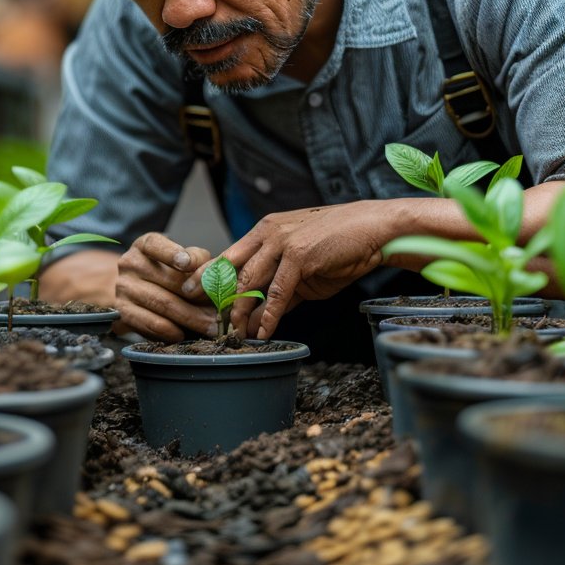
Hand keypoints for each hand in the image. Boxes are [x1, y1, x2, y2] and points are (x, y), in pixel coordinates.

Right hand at [114, 232, 214, 340]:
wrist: (137, 290)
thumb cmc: (168, 272)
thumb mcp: (182, 258)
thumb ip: (198, 261)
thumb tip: (214, 278)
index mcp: (145, 245)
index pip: (155, 245)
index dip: (172, 254)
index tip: (189, 264)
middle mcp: (130, 263)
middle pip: (167, 280)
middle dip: (197, 298)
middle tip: (219, 312)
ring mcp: (124, 288)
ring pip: (162, 304)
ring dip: (190, 318)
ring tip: (210, 327)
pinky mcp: (123, 311)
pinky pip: (150, 324)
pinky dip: (170, 331)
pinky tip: (184, 334)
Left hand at [216, 201, 392, 339]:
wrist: (373, 231)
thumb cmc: (339, 246)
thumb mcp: (302, 268)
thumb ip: (279, 290)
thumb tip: (259, 317)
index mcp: (264, 230)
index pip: (228, 255)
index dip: (208, 276)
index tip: (191, 292)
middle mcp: (268, 233)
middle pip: (231, 269)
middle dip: (217, 297)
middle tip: (208, 321)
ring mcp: (282, 242)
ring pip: (250, 282)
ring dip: (240, 312)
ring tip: (235, 334)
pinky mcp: (299, 255)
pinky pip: (278, 293)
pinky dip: (269, 317)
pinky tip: (264, 333)